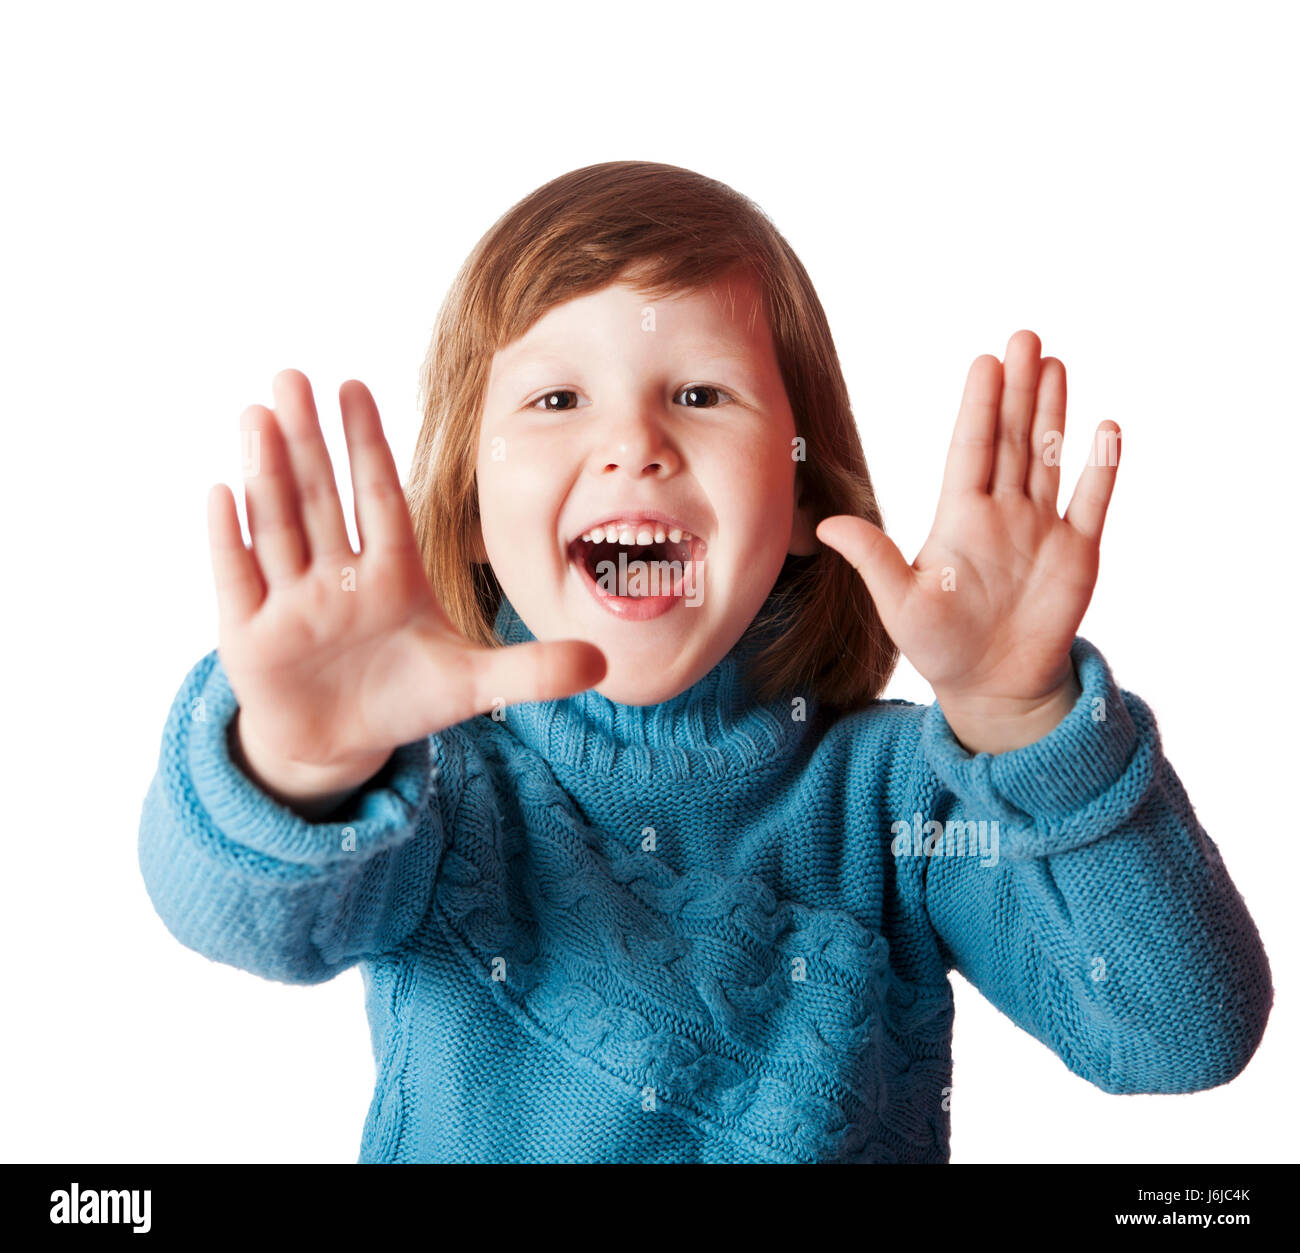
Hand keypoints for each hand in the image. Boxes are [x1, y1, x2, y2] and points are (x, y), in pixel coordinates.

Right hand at [207, 369, 605, 804]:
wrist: (342, 744)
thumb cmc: (405, 699)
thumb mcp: (474, 687)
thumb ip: (533, 671)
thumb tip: (605, 665)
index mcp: (393, 575)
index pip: (379, 499)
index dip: (368, 446)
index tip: (354, 384)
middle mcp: (338, 577)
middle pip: (322, 498)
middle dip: (308, 441)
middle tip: (294, 375)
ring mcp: (292, 603)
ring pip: (278, 526)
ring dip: (266, 473)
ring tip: (258, 413)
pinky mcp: (251, 639)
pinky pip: (238, 581)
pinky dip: (229, 542)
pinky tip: (220, 492)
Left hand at [816, 331, 1119, 752]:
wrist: (991, 686)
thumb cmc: (939, 645)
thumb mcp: (900, 603)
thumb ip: (872, 559)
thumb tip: (824, 524)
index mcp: (960, 518)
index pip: (971, 448)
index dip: (979, 406)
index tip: (985, 362)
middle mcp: (1002, 512)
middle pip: (1013, 439)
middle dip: (1020, 388)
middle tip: (1025, 336)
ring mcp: (1041, 528)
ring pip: (1049, 458)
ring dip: (1054, 412)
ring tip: (1056, 362)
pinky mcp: (1077, 553)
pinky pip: (1091, 502)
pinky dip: (1100, 468)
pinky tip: (1106, 428)